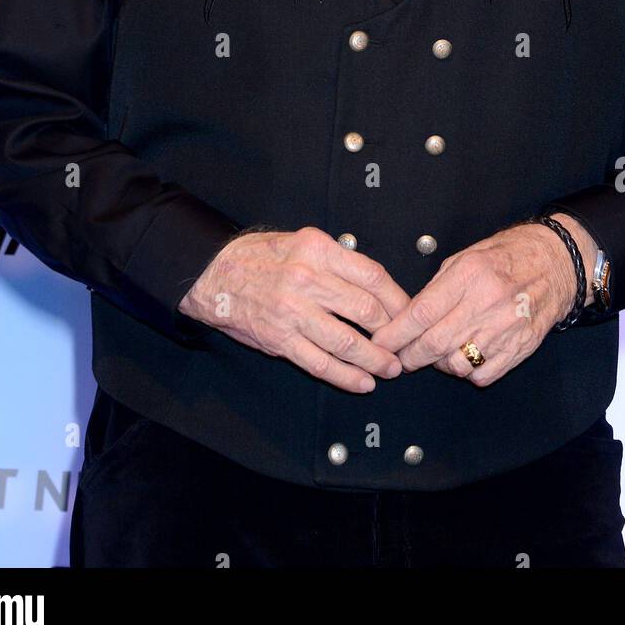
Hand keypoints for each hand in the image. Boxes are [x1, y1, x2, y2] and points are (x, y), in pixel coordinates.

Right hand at [178, 226, 410, 393]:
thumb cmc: (261, 257)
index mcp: (318, 250)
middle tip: (404, 344)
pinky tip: (363, 382)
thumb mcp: (302, 242)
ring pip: (348, 342)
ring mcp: (293, 312)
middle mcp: (307, 279)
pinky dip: (347, 377)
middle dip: (392, 332)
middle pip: (366, 310)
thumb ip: (337, 260)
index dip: (398, 299)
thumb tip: (376, 285)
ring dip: (376, 360)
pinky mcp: (280, 340)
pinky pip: (321, 363)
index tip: (410, 313)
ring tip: (390, 368)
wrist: (215, 274)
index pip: (372, 276)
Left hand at [370, 215, 597, 387]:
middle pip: (435, 343)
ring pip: (457, 364)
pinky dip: (468, 372)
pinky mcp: (520, 347)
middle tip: (400, 358)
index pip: (422, 312)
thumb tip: (409, 316)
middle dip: (410, 356)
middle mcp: (487, 302)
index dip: (396, 332)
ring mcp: (506, 328)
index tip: (381, 341)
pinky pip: (483, 374)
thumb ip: (438, 287)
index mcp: (469, 274)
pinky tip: (464, 358)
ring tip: (436, 355)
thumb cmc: (506, 257)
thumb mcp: (466, 257)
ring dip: (439, 365)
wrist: (555, 263)